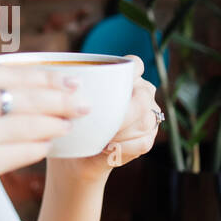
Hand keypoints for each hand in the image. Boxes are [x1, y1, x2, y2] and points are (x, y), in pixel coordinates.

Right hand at [0, 61, 89, 214]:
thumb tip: (30, 82)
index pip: (18, 73)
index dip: (51, 78)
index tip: (73, 81)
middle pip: (32, 98)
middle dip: (64, 101)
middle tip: (84, 104)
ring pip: (34, 126)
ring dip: (56, 125)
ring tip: (69, 124)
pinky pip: (25, 152)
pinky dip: (40, 148)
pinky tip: (47, 145)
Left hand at [46, 58, 162, 184]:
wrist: (74, 156)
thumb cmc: (73, 122)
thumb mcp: (72, 103)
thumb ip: (79, 91)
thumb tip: (72, 87)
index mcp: (126, 77)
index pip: (136, 65)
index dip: (129, 72)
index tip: (110, 84)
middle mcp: (142, 93)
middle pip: (142, 98)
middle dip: (121, 113)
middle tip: (98, 122)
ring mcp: (148, 116)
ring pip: (144, 121)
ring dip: (120, 132)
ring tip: (99, 137)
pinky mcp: (147, 139)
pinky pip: (142, 142)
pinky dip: (122, 147)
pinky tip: (106, 148)